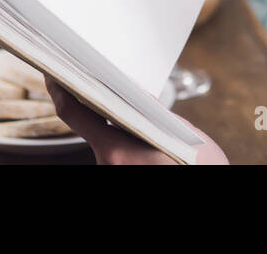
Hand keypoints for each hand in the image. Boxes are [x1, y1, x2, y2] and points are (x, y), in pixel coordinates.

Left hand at [45, 76, 228, 164]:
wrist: (214, 198)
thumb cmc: (202, 169)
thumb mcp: (180, 133)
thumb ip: (150, 110)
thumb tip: (131, 89)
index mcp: (116, 151)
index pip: (74, 112)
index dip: (59, 87)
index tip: (51, 68)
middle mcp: (109, 166)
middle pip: (89, 124)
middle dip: (94, 100)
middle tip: (92, 74)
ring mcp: (113, 173)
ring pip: (105, 139)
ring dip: (114, 122)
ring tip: (129, 103)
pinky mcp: (121, 176)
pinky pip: (115, 151)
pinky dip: (123, 137)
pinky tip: (138, 128)